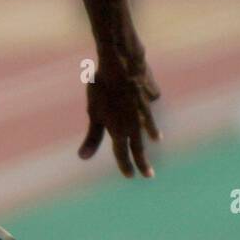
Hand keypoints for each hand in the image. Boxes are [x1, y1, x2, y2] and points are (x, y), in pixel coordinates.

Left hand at [79, 58, 160, 178]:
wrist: (121, 63)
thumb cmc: (101, 88)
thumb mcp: (93, 113)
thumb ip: (92, 137)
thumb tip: (83, 158)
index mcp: (120, 129)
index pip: (122, 154)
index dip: (125, 166)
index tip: (130, 176)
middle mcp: (135, 122)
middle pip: (138, 145)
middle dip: (142, 161)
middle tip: (148, 174)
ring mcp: (145, 108)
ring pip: (148, 124)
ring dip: (152, 132)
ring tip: (156, 139)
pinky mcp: (150, 92)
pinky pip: (150, 99)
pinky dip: (149, 101)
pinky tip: (151, 100)